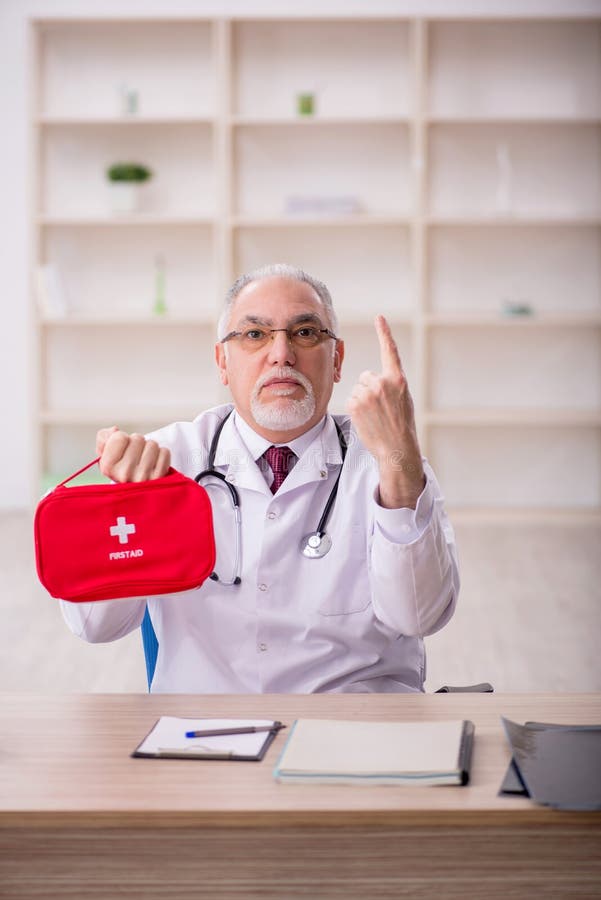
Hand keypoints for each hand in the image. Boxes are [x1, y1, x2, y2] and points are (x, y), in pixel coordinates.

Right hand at [96, 426, 170, 482]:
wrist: (137, 488)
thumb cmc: (122, 466)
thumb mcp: (106, 453)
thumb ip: (104, 437)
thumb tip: (115, 430)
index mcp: (108, 467)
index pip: (120, 437)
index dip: (123, 438)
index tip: (123, 449)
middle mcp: (124, 474)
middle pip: (138, 438)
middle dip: (138, 443)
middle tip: (136, 456)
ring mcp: (143, 478)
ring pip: (152, 444)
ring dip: (150, 448)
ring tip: (145, 460)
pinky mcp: (160, 478)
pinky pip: (165, 452)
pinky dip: (161, 455)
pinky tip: (154, 464)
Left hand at [346, 315, 424, 508]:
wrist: (396, 447)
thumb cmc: (401, 425)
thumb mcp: (403, 400)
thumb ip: (390, 384)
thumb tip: (369, 378)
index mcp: (398, 379)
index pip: (390, 351)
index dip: (384, 333)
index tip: (379, 318)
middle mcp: (383, 382)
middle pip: (366, 376)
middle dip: (370, 389)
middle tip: (381, 408)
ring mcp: (368, 393)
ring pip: (358, 389)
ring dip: (363, 400)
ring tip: (375, 416)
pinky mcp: (355, 403)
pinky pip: (351, 399)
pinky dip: (357, 408)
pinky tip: (367, 419)